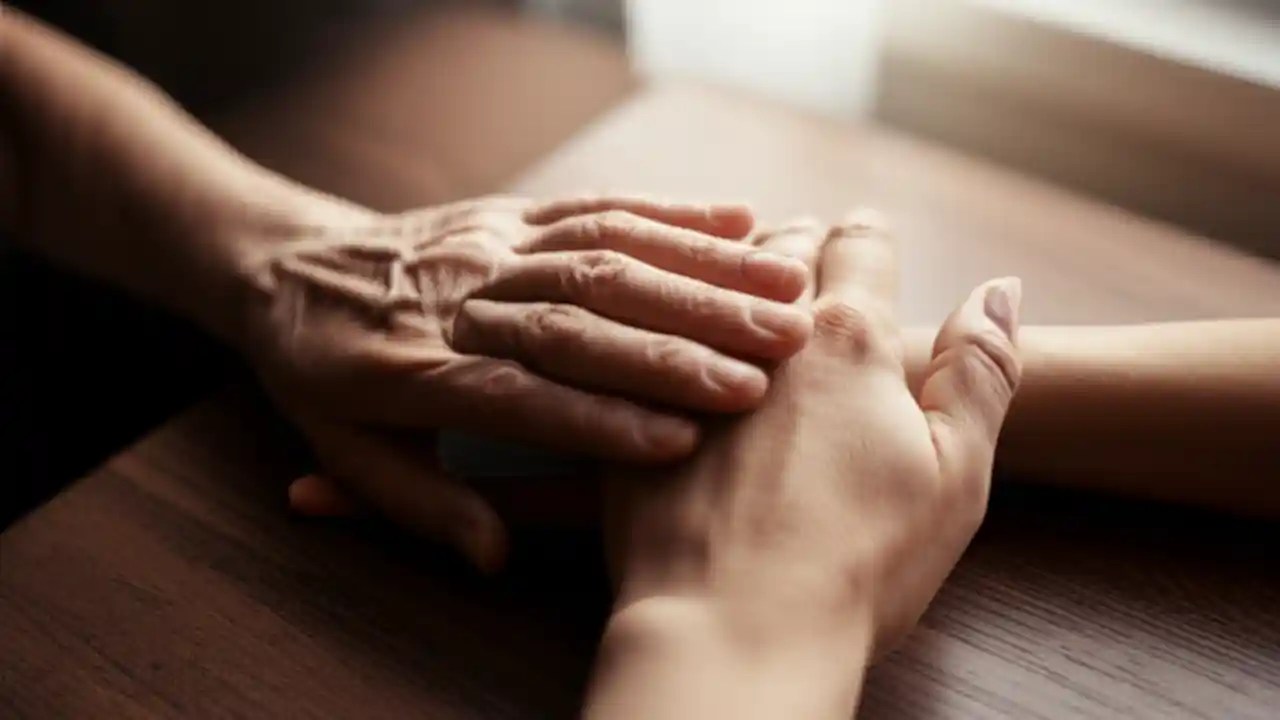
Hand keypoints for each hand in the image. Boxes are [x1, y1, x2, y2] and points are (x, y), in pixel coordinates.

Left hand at [236, 194, 811, 568]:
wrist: (282, 266)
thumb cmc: (319, 374)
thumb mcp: (347, 451)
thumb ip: (423, 503)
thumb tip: (494, 555)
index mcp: (417, 367)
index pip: (522, 392)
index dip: (602, 417)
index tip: (683, 440)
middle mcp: (462, 295)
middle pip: (581, 312)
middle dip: (682, 337)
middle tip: (773, 362)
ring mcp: (491, 242)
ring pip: (604, 248)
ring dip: (700, 268)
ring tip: (784, 292)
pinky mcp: (511, 210)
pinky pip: (595, 204)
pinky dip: (671, 212)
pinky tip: (739, 222)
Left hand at [589, 214, 1022, 717]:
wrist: (733, 629)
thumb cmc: (860, 563)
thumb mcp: (957, 472)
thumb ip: (982, 370)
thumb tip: (1001, 287)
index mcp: (850, 339)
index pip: (862, 244)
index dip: (869, 237)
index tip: (867, 237)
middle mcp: (762, 335)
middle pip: (777, 251)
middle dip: (794, 247)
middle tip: (801, 256)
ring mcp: (686, 368)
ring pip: (700, 282)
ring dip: (722, 276)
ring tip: (732, 287)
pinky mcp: (629, 408)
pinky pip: (639, 337)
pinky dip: (660, 330)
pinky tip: (663, 348)